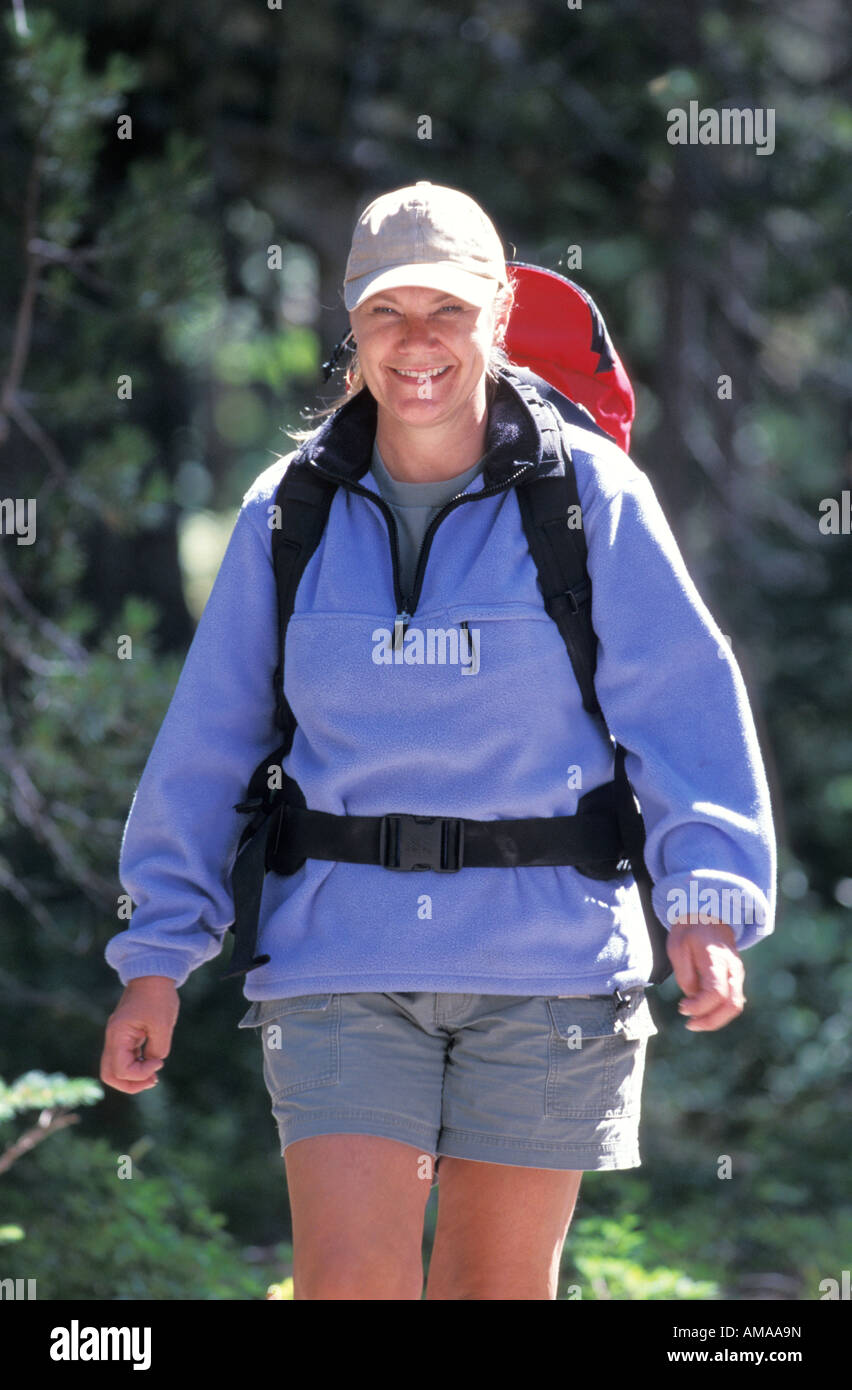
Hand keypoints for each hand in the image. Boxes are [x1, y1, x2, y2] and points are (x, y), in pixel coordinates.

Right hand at [100, 976, 179, 1093]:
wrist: (153, 974)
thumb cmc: (158, 996)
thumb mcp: (162, 1025)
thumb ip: (157, 1050)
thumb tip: (152, 1064)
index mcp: (118, 1035)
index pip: (120, 1069)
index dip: (141, 1073)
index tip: (159, 1062)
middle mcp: (112, 1038)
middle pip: (110, 1075)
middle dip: (131, 1084)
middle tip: (153, 1081)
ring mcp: (117, 1037)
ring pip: (114, 1069)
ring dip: (132, 1077)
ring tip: (153, 1076)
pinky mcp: (124, 1036)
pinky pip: (123, 1059)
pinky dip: (135, 1066)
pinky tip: (151, 1064)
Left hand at [667, 917, 745, 1031]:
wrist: (708, 914)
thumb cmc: (689, 931)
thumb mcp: (677, 949)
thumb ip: (685, 976)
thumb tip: (693, 998)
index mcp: (716, 960)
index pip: (716, 993)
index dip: (700, 1007)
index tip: (682, 1008)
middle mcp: (733, 968)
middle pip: (732, 1004)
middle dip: (711, 1021)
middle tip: (690, 1025)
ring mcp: (738, 972)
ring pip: (736, 1005)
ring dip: (716, 1019)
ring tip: (695, 1022)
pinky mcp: (736, 976)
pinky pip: (733, 999)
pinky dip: (721, 1011)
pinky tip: (704, 1013)